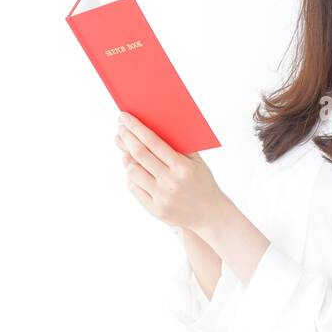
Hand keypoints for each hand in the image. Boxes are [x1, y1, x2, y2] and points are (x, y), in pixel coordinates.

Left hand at [113, 112, 227, 233]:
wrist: (211, 214)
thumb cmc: (202, 182)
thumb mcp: (197, 161)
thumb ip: (178, 144)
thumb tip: (152, 126)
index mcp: (182, 166)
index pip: (153, 141)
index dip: (135, 127)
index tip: (124, 117)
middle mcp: (171, 182)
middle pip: (139, 154)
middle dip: (126, 138)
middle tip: (120, 129)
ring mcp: (162, 197)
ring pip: (133, 171)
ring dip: (127, 158)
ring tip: (126, 151)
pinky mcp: (155, 210)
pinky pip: (134, 188)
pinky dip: (131, 176)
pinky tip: (133, 169)